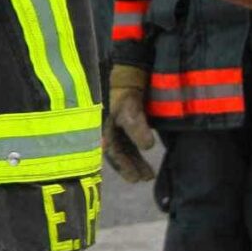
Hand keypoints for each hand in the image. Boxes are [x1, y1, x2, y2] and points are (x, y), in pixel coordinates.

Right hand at [103, 64, 155, 182]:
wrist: (124, 70)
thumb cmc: (122, 90)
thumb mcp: (128, 108)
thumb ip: (137, 127)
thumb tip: (148, 147)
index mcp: (103, 130)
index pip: (113, 153)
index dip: (124, 167)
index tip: (136, 179)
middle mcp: (105, 129)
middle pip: (118, 153)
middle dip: (131, 166)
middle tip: (146, 177)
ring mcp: (113, 125)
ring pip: (124, 147)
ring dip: (135, 159)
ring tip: (148, 172)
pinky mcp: (122, 120)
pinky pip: (127, 139)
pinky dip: (135, 147)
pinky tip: (143, 151)